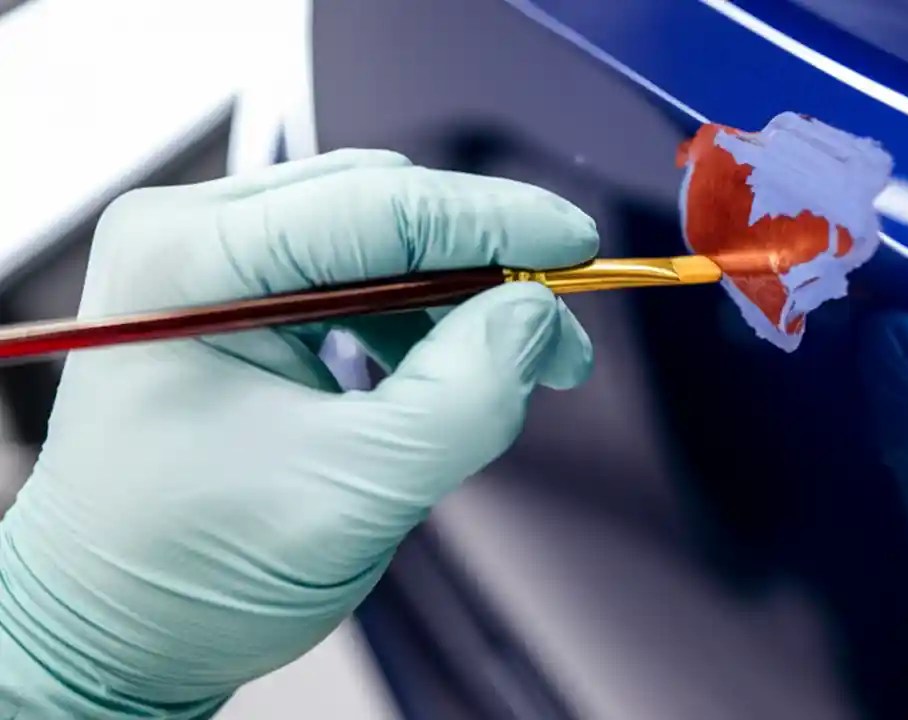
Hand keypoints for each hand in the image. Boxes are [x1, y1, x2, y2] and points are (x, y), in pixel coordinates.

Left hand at [0, 150, 597, 717]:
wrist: (114, 628)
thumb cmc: (189, 571)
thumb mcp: (353, 490)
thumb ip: (464, 396)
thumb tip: (537, 320)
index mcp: (189, 262)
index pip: (376, 205)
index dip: (496, 222)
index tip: (579, 246)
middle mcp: (192, 239)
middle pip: (381, 207)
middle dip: (486, 263)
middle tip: (559, 330)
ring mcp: (212, 266)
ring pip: (380, 238)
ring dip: (461, 296)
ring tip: (515, 367)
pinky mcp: (240, 300)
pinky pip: (359, 277)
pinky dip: (423, 320)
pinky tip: (451, 370)